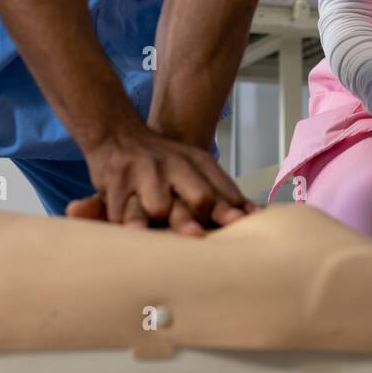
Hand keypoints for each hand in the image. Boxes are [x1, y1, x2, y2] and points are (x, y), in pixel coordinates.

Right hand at [66, 121, 256, 234]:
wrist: (116, 133)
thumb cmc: (161, 161)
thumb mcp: (191, 166)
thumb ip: (219, 191)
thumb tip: (255, 214)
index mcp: (197, 162)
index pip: (222, 190)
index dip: (231, 211)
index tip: (241, 224)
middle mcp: (174, 165)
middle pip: (199, 197)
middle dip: (203, 220)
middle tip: (200, 237)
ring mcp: (145, 172)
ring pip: (161, 209)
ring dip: (163, 226)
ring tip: (159, 239)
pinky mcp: (117, 181)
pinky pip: (125, 212)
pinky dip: (129, 227)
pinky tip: (133, 235)